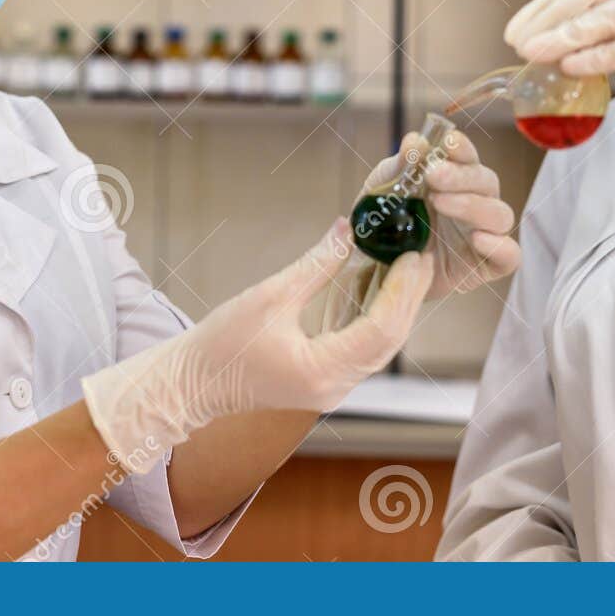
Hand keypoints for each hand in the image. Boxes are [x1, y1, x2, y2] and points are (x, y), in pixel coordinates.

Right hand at [81, 222, 430, 472]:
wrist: (193, 384)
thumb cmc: (222, 343)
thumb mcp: (270, 296)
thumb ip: (316, 264)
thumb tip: (348, 227)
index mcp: (322, 371)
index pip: (380, 330)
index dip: (401, 289)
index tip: (413, 254)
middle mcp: (335, 387)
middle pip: (389, 340)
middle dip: (408, 295)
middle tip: (421, 252)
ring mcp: (332, 388)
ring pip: (380, 346)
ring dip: (396, 305)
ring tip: (410, 264)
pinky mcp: (326, 379)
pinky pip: (363, 348)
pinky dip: (376, 316)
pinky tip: (379, 285)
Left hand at [363, 129, 519, 297]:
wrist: (378, 269)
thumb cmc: (386, 224)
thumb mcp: (384, 191)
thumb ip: (400, 167)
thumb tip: (414, 141)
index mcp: (455, 181)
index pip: (467, 159)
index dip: (462, 149)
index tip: (448, 141)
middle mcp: (475, 203)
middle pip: (487, 182)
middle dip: (461, 176)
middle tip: (433, 174)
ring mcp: (483, 235)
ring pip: (500, 214)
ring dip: (473, 205)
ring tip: (439, 203)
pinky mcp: (485, 266)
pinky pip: (509, 256)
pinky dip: (500, 247)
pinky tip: (477, 239)